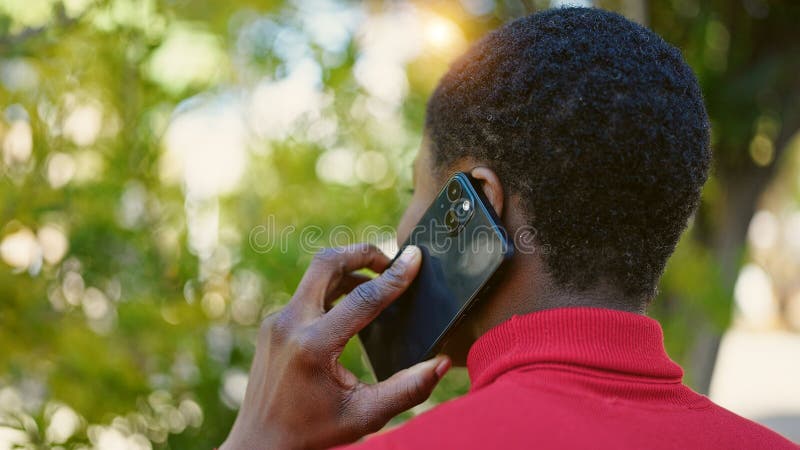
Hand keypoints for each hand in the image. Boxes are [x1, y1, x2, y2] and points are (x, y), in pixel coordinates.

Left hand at [220, 244, 450, 449]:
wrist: (260, 443)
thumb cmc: (314, 433)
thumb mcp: (365, 416)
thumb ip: (408, 390)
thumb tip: (443, 363)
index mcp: (314, 346)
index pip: (363, 298)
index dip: (394, 277)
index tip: (414, 258)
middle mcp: (290, 325)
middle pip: (327, 263)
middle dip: (362, 254)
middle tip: (390, 260)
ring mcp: (277, 322)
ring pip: (315, 275)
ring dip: (348, 270)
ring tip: (377, 282)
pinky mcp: (273, 324)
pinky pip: (306, 293)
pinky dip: (333, 288)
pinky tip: (353, 303)